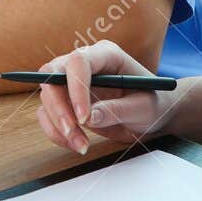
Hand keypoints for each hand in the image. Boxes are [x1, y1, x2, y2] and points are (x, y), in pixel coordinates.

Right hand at [35, 41, 180, 155]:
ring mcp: (72, 82)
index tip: (83, 117)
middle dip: (58, 106)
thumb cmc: (153, 104)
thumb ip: (118, 109)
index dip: (76, 88)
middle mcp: (85, 64)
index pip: (78, 62)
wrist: (153, 116)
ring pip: (48, 97)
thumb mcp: (144, 108)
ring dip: (58, 124)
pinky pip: (47, 114)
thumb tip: (90, 117)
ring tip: (81, 146)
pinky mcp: (66, 101)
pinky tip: (76, 144)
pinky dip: (56, 132)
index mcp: (106, 55)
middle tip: (71, 131)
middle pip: (52, 74)